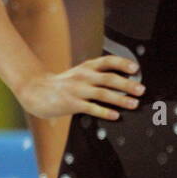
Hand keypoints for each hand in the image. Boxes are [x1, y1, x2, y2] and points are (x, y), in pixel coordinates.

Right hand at [15, 55, 144, 120]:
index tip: (135, 68)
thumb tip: (123, 82)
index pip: (107, 61)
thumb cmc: (61, 84)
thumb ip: (97, 76)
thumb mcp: (79, 74)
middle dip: (127, 84)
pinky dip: (104, 111)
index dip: (122, 63)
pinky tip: (114, 115)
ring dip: (120, 99)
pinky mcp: (71, 103)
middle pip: (109, 78)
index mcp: (86, 67)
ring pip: (103, 93)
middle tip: (141, 90)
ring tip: (133, 104)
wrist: (36, 90)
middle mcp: (83, 76)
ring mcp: (77, 90)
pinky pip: (91, 108)